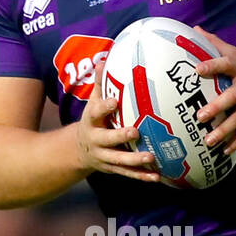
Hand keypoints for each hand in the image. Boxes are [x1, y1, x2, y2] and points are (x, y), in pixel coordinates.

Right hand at [75, 61, 159, 181]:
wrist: (79, 150)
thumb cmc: (94, 120)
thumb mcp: (92, 103)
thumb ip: (100, 84)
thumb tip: (104, 58)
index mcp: (91, 122)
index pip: (95, 113)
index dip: (104, 107)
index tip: (114, 101)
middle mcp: (96, 141)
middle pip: (107, 139)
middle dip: (120, 136)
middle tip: (136, 132)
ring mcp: (104, 157)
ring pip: (119, 160)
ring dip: (135, 160)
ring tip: (151, 157)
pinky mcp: (113, 169)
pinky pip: (128, 174)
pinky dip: (142, 176)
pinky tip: (157, 176)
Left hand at [193, 27, 235, 153]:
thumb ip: (216, 44)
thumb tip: (195, 31)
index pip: (227, 63)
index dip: (213, 65)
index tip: (198, 70)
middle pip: (234, 96)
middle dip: (217, 107)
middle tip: (200, 117)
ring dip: (225, 130)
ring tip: (209, 140)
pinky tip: (225, 149)